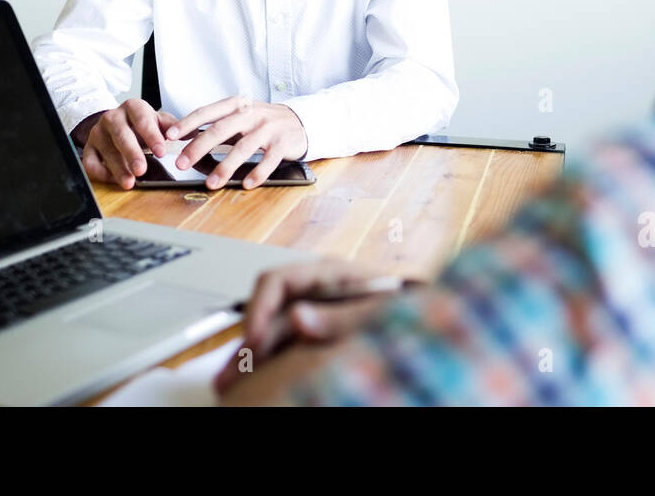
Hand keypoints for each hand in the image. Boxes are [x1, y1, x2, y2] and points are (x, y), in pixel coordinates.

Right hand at [78, 98, 182, 189]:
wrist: (118, 122)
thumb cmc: (143, 124)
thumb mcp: (160, 121)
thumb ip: (176, 127)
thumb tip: (195, 134)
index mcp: (133, 107)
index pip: (142, 120)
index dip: (151, 136)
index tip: (162, 152)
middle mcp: (113, 117)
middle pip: (121, 135)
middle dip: (132, 154)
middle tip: (142, 170)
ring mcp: (98, 132)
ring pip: (106, 150)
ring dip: (117, 168)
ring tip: (129, 182)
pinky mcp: (89, 147)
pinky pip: (89, 161)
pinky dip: (99, 172)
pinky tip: (112, 179)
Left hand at [171, 95, 307, 189]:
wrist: (299, 121)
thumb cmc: (262, 121)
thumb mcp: (240, 115)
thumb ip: (215, 124)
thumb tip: (181, 136)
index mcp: (236, 105)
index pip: (208, 112)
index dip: (188, 124)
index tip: (170, 136)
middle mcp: (251, 114)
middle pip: (221, 130)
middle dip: (198, 147)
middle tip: (181, 163)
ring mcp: (268, 129)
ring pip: (243, 148)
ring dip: (225, 167)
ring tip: (212, 183)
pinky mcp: (283, 143)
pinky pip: (268, 160)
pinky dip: (257, 173)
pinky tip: (246, 184)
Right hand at [214, 258, 394, 396]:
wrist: (425, 319)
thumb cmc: (406, 308)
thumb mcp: (377, 310)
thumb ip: (340, 315)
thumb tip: (297, 318)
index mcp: (327, 273)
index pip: (276, 280)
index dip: (258, 308)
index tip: (255, 340)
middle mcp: (314, 289)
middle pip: (267, 308)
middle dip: (248, 338)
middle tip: (234, 370)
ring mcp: (312, 311)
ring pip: (269, 329)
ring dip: (248, 353)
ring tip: (229, 381)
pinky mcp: (312, 333)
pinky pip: (280, 344)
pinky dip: (264, 361)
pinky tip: (250, 378)